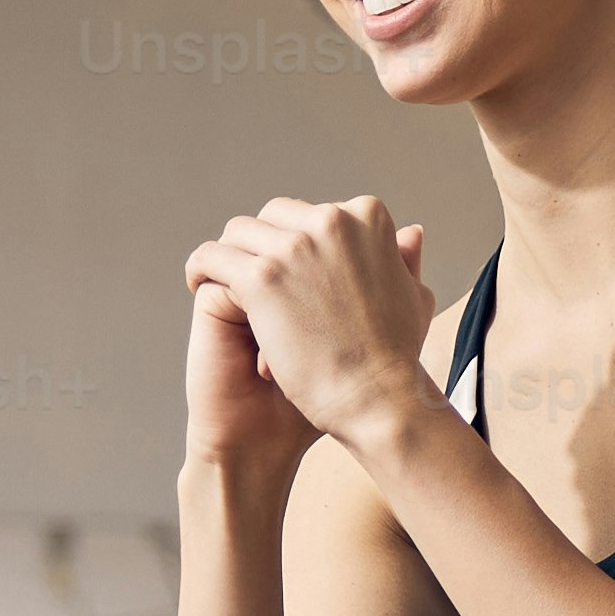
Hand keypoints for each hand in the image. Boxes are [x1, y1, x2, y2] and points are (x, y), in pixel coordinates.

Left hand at [186, 196, 441, 457]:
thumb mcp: (413, 296)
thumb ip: (405, 260)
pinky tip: (201, 288)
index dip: (300, 247)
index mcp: (365, 217)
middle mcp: (330, 221)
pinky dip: (201, 270)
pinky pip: (211, 257)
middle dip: (264, 249)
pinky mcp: (261, 278)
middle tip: (260, 287)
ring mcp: (294, 248)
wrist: (379, 400)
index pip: (312, 215)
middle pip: (272, 218)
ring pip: (238, 234)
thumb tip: (413, 231)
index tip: (298, 280)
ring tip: (226, 287)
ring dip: (232, 259)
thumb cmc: (396, 358)